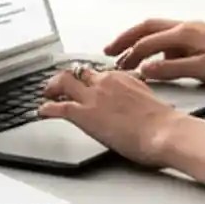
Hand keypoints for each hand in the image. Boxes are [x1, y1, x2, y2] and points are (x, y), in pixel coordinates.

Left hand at [37, 65, 183, 166]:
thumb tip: (135, 102)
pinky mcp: (84, 114)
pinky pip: (58, 107)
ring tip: (46, 94)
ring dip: (52, 87)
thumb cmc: (162, 121)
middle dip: (65, 77)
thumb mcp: (148, 99)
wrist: (163, 131)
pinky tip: (41, 111)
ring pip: (64, 82)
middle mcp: (105, 82)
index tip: (83, 82)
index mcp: (121, 77)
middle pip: (78, 72)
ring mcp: (93, 97)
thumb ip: (136, 95)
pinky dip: (46, 108)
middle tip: (58, 85)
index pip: (97, 72)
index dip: (86, 78)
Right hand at [105, 18, 204, 84]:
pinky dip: (158, 49)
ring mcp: (194, 31)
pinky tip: (158, 64)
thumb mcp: (201, 70)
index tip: (116, 64)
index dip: (129, 52)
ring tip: (129, 59)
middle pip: (148, 27)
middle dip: (127, 38)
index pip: (148, 41)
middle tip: (110, 50)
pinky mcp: (201, 38)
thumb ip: (170, 70)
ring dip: (142, 44)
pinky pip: (172, 41)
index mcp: (185, 32)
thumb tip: (145, 70)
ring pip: (159, 33)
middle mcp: (187, 26)